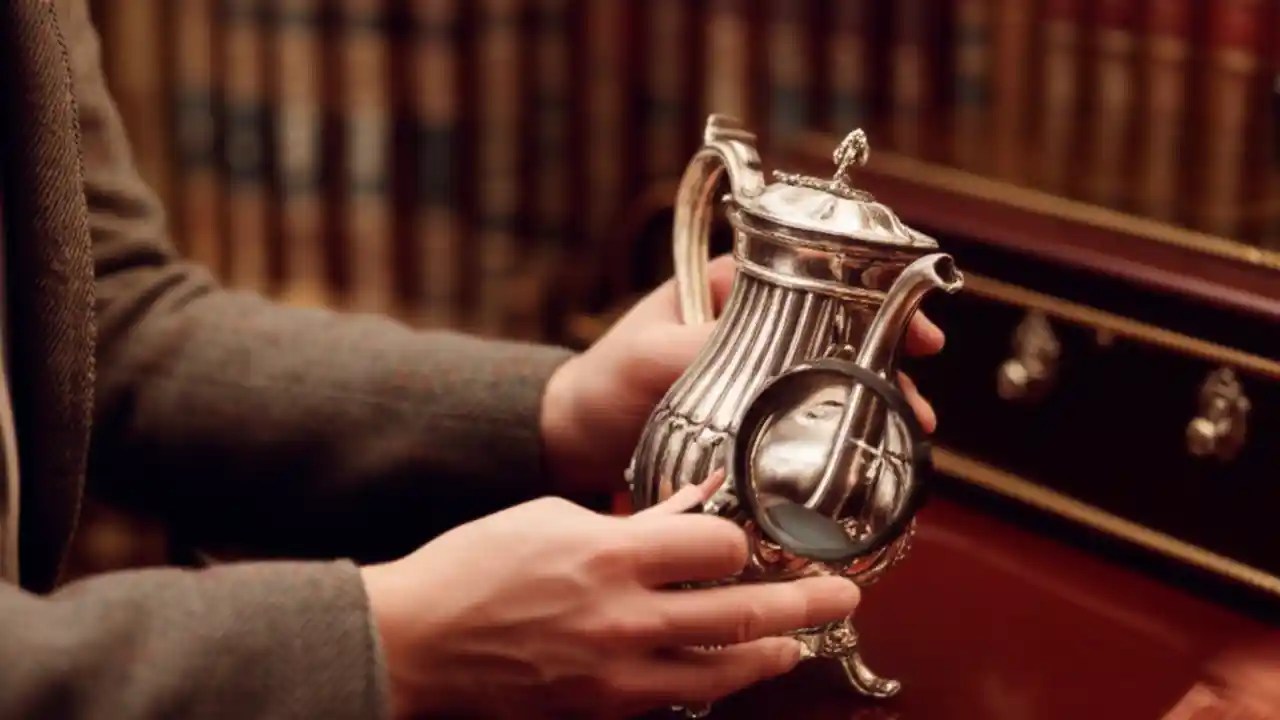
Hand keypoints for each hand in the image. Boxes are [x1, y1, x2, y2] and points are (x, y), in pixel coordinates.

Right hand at [362, 480, 859, 718]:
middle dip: (803, 604)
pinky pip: (677, 697)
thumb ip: (633, 518)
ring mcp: (615, 672)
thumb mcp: (551, 518)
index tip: (747, 535)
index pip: (717, 545)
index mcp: (609, 553)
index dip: (742, 539)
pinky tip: (729, 671)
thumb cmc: (473, 567)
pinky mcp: (601, 709)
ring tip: (799, 641)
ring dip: (771, 654)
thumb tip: (695, 502)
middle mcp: (623, 616)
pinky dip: (713, 681)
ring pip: (722, 670)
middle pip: (740, 612)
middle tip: (842, 595)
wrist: (414, 642)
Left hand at [541, 254, 947, 496]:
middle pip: (842, 333)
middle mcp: (757, 328)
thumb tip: (757, 361)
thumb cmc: (602, 383)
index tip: (916, 330)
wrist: (574, 441)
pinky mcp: (754, 421)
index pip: (821, 276)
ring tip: (905, 435)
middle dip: (886, 362)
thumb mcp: (643, 358)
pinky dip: (838, 435)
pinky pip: (807, 421)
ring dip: (871, 403)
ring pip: (832, 379)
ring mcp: (759, 376)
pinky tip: (864, 459)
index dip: (876, 297)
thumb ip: (693, 350)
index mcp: (736, 289)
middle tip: (916, 404)